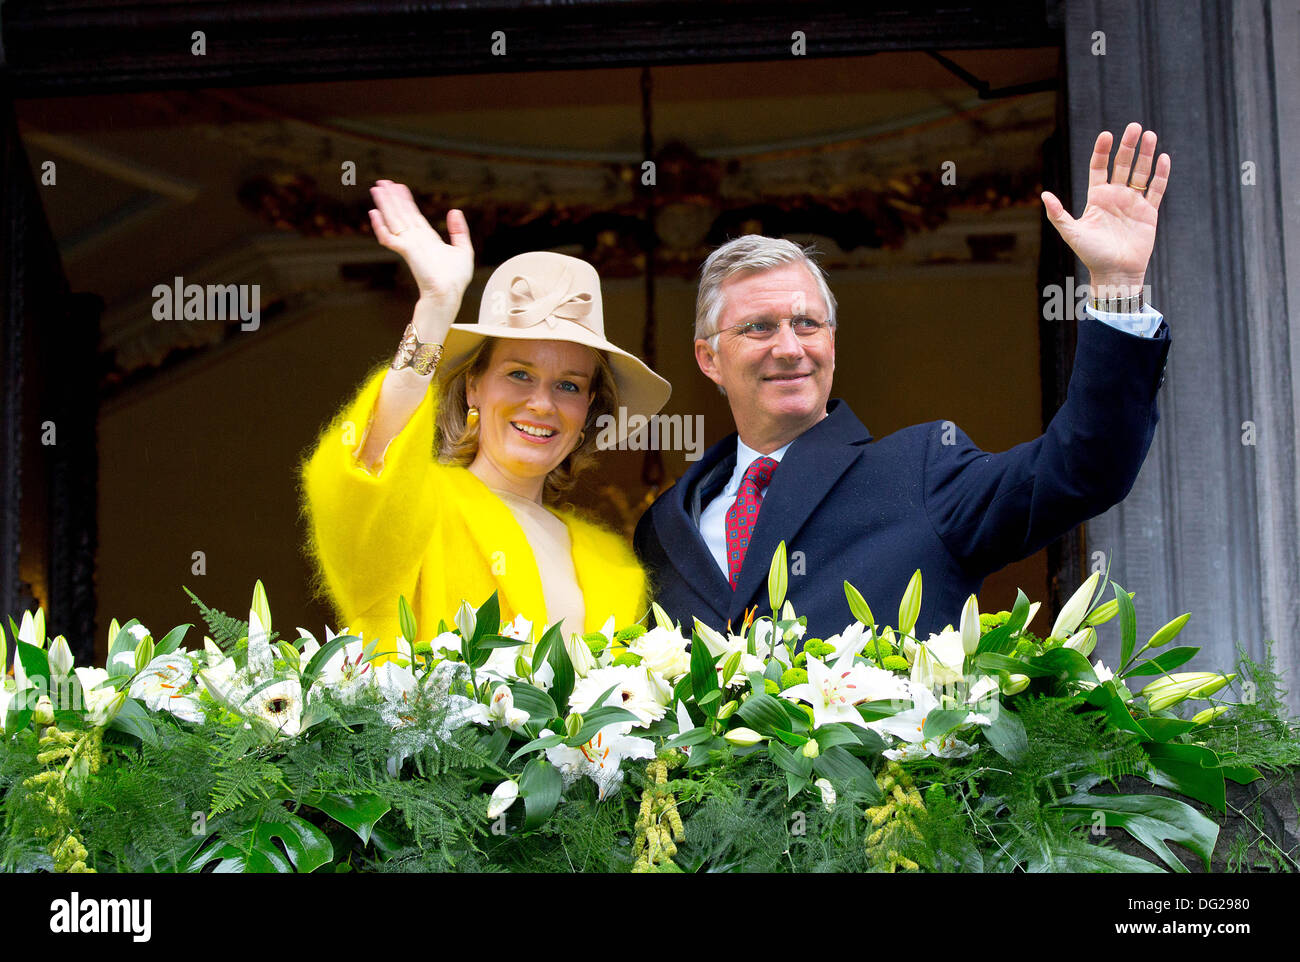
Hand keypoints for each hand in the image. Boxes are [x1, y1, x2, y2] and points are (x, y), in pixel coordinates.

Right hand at [368, 180, 473, 303]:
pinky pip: (389, 237)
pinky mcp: (406, 251)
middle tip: (382, 182)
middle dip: (392, 198)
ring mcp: (409, 245)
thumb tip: (454, 210)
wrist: (449, 293)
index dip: (406, 201)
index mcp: (428, 238)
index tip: (399, 187)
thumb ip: (459, 230)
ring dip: (385, 204)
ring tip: (377, 189)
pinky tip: (374, 213)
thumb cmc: (455, 279)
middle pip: (401, 214)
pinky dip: (380, 226)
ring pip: (393, 220)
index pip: (414, 215)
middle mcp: (416, 239)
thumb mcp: (463, 250)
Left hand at [1041, 122, 1169, 293]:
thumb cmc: (1091, 255)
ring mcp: (1133, 203)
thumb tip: (1044, 195)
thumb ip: (1058, 214)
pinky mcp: (1148, 212)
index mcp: (1096, 198)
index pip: (1099, 168)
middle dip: (1128, 146)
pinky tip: (1163, 158)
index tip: (1107, 135)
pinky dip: (1160, 174)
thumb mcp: (1072, 233)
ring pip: (1141, 173)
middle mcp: (1115, 197)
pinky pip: (1156, 189)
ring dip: (1146, 154)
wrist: (1114, 273)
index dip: (1102, 151)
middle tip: (1135, 127)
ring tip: (1150, 135)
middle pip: (1123, 165)